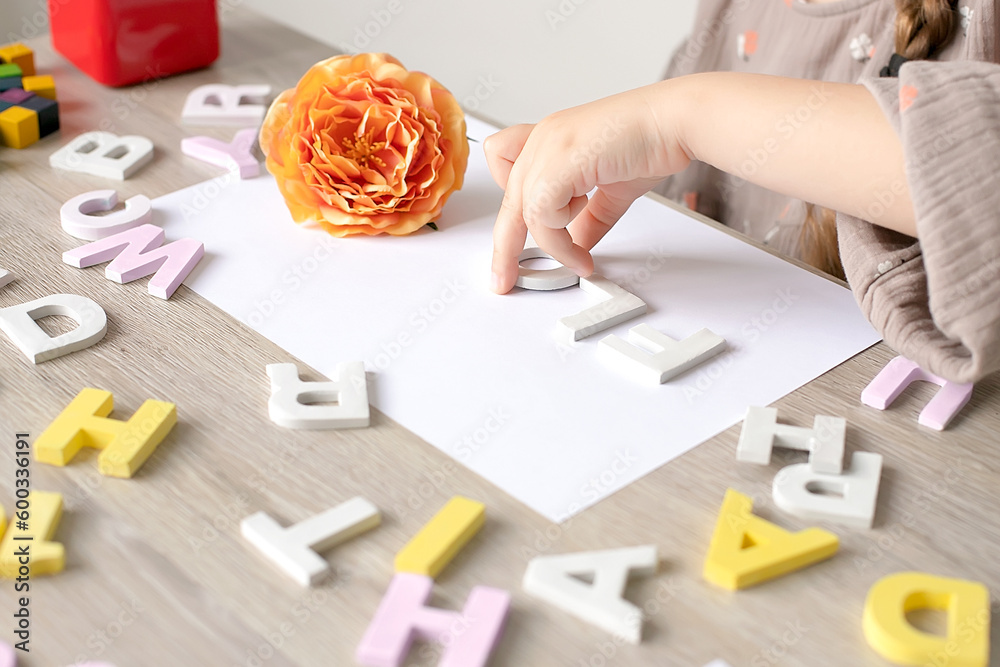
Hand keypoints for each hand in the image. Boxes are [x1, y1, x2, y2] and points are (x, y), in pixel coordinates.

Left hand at [484, 84, 692, 293]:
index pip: (504, 166)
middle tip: (505, 278)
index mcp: (550, 139)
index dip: (512, 202)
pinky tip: (579, 250)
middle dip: (505, 248)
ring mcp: (547, 147)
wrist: (674, 122)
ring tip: (577, 260)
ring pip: (524, 212)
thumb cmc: (651, 141)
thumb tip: (577, 246)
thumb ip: (589, 220)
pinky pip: (541, 214)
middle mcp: (543, 139)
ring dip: (551, 245)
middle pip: (507, 200)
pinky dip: (559, 242)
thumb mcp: (612, 192)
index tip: (515, 238)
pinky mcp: (559, 162)